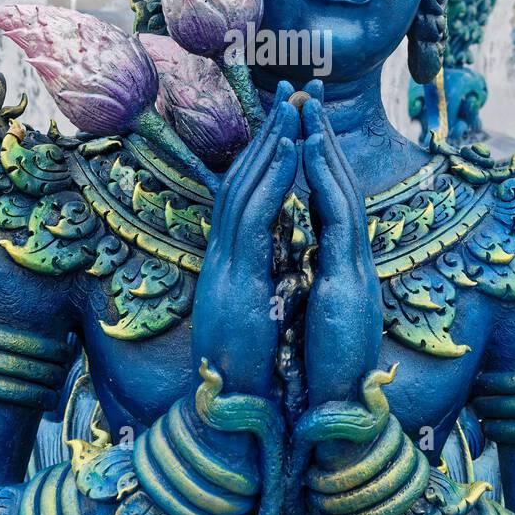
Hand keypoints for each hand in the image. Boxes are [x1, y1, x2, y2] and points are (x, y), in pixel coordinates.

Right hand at [191, 82, 299, 396]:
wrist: (228, 420)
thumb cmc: (245, 380)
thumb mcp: (255, 320)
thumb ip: (261, 285)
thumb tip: (274, 262)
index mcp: (228, 270)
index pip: (243, 201)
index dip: (263, 160)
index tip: (285, 126)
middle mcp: (221, 261)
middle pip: (239, 182)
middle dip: (267, 137)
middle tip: (290, 94)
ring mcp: (224, 269)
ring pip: (244, 189)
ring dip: (271, 145)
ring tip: (294, 108)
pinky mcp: (235, 281)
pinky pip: (253, 216)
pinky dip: (272, 179)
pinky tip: (288, 149)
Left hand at [301, 96, 382, 405]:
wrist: (341, 414)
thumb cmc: (327, 373)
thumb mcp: (316, 318)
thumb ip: (314, 285)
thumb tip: (303, 261)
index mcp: (342, 269)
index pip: (328, 204)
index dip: (315, 164)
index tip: (299, 129)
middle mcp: (354, 261)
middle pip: (339, 186)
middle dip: (321, 139)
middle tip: (306, 96)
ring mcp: (357, 268)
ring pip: (343, 190)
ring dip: (323, 145)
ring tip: (306, 107)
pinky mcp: (351, 280)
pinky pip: (338, 216)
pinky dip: (323, 178)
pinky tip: (308, 148)